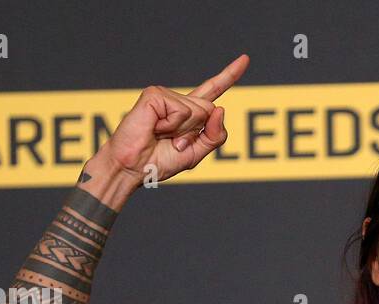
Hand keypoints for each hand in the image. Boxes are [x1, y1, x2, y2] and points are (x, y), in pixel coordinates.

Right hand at [99, 54, 246, 185]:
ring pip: (198, 111)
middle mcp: (178, 101)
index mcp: (188, 114)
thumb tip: (220, 109)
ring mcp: (165, 95)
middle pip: (210, 110)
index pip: (212, 91)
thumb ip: (214, 136)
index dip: (228, 75)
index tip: (245, 59)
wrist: (134, 168)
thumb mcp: (196, 154)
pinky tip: (155, 128)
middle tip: (172, 143)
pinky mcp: (155, 95)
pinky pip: (182, 111)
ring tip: (161, 136)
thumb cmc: (158, 162)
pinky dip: (172, 126)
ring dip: (183, 132)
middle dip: (196, 133)